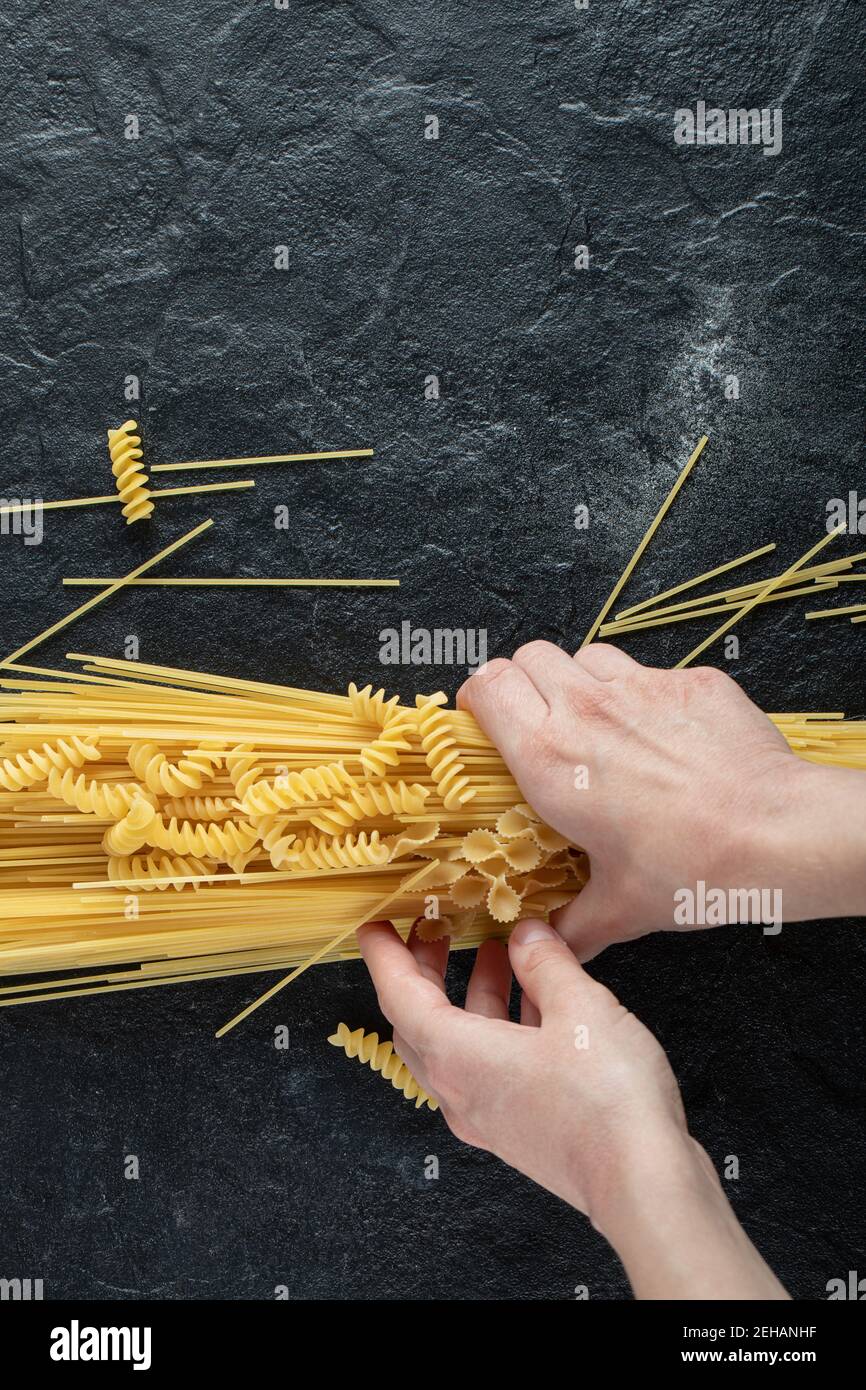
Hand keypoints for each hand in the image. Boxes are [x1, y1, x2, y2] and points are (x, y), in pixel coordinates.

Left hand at [358, 917, 787, 1298]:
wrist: (643, 1185)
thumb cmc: (607, 1100)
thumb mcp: (580, 1006)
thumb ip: (546, 963)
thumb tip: (526, 935)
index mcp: (458, 1055)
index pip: (398, 996)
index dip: (385, 955)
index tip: (376, 927)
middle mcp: (461, 1090)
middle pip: (420, 1022)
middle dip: (424, 972)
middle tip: (437, 932)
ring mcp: (488, 1115)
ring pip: (457, 1045)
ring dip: (470, 996)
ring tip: (499, 953)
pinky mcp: (518, 1129)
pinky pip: (488, 1067)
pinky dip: (498, 1026)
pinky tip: (536, 1003)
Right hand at [457, 642, 865, 957]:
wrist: (774, 833)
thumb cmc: (692, 866)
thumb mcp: (620, 909)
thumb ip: (574, 924)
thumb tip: (553, 940)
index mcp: (549, 757)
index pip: (487, 686)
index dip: (477, 696)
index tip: (482, 718)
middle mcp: (586, 709)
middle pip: (528, 657)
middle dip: (523, 682)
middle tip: (534, 719)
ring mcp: (639, 687)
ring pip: (585, 656)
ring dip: (579, 680)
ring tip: (595, 721)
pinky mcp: (688, 681)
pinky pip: (648, 671)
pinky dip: (641, 693)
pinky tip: (659, 732)